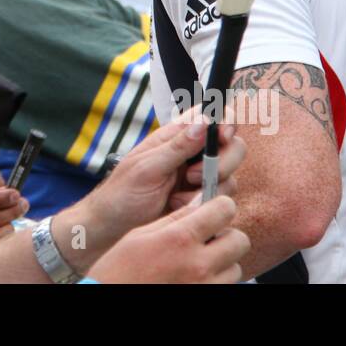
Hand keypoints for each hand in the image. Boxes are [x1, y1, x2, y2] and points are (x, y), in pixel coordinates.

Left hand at [54, 109, 244, 270]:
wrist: (113, 229)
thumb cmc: (122, 193)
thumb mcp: (146, 167)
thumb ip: (177, 146)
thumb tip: (205, 122)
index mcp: (175, 137)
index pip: (210, 116)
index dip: (226, 121)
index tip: (223, 135)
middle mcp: (192, 154)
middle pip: (231, 146)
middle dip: (222, 160)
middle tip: (192, 175)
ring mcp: (199, 178)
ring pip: (230, 174)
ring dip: (210, 186)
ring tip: (177, 196)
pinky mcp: (202, 200)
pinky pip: (222, 198)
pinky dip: (205, 203)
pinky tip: (180, 207)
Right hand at [87, 195, 249, 283]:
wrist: (109, 296)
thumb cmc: (119, 269)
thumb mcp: (141, 234)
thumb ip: (176, 218)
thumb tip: (200, 202)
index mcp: (179, 238)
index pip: (224, 209)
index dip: (220, 205)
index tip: (213, 209)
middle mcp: (197, 264)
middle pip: (239, 239)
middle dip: (226, 235)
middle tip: (209, 237)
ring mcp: (204, 287)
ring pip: (235, 267)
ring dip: (222, 262)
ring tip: (200, 262)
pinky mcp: (205, 300)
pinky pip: (226, 287)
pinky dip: (215, 281)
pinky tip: (195, 278)